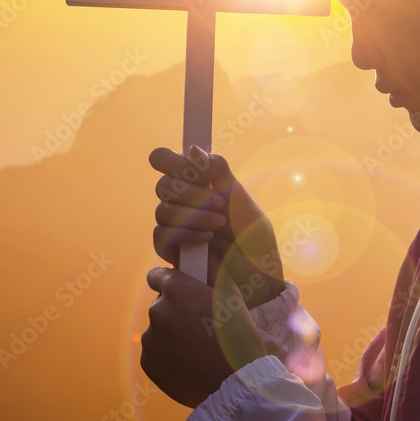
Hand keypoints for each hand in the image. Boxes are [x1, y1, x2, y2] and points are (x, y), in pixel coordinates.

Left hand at [141, 267, 265, 407]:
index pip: (157, 275)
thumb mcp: (231, 294)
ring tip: (197, 347)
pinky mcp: (148, 363)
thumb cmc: (238, 336)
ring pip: (158, 329)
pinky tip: (189, 361)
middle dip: (174, 310)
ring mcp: (151, 339)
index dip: (170, 282)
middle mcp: (158, 311)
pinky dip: (167, 355)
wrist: (236, 384)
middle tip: (198, 324)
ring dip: (171, 334)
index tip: (181, 290)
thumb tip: (202, 251)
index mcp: (177, 289)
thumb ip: (210, 268)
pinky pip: (155, 352)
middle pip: (160, 304)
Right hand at [149, 145, 285, 308]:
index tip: (196, 170)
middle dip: (191, 193)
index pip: (165, 160)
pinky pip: (161, 235)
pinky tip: (207, 238)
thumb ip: (217, 171)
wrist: (257, 271)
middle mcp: (181, 202)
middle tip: (219, 203)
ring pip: (161, 210)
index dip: (172, 160)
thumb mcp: (239, 196)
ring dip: (193, 215)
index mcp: (196, 183)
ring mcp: (175, 226)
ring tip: (219, 224)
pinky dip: (186, 234)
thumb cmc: (252, 234)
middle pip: (162, 185)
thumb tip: (193, 149)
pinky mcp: (172, 250)